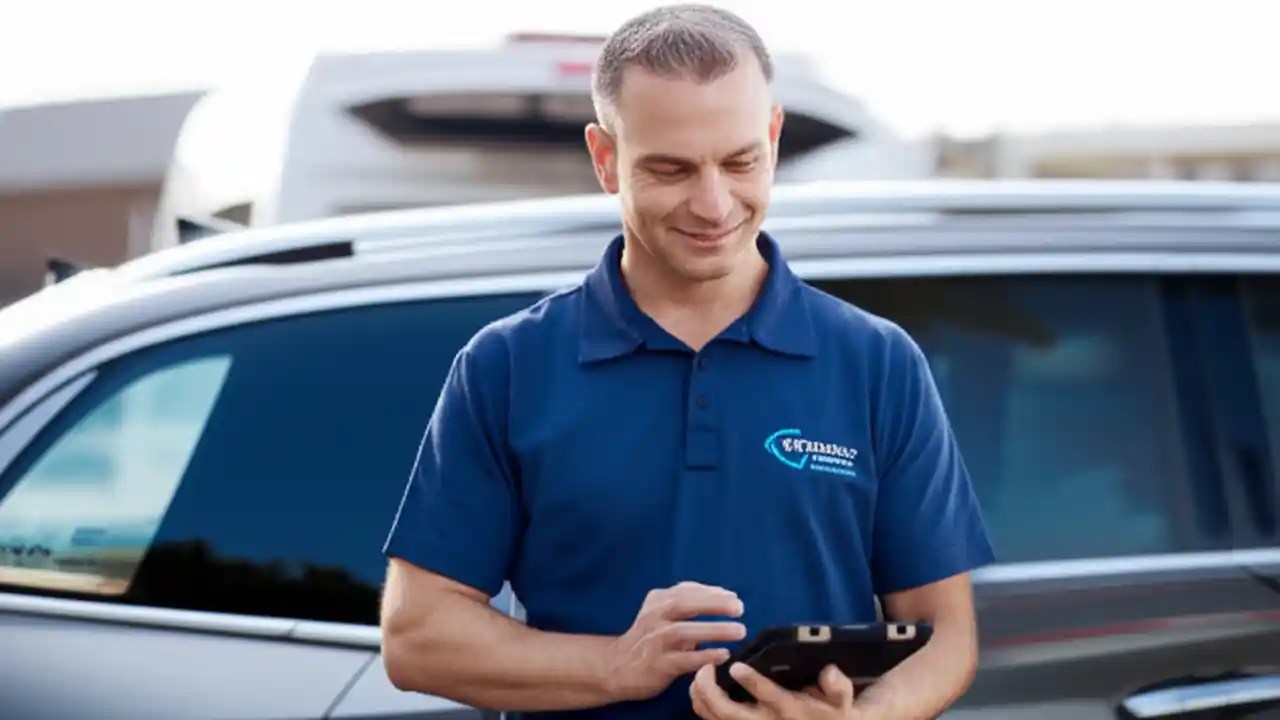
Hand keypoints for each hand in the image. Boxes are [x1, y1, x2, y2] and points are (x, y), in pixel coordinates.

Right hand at [603, 581, 746, 701]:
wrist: (618, 667)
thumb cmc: (651, 638)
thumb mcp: (663, 613)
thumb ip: (690, 603)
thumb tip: (727, 596)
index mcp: (657, 600)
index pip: (686, 590)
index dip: (712, 592)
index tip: (734, 597)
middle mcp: (654, 617)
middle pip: (683, 604)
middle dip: (713, 604)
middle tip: (739, 608)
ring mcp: (654, 641)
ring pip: (684, 632)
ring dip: (714, 630)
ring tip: (739, 631)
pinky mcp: (657, 664)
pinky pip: (684, 659)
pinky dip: (705, 655)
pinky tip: (723, 654)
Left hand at [689, 661, 858, 718]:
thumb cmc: (831, 712)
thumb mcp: (841, 700)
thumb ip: (837, 687)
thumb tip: (830, 672)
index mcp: (789, 710)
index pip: (769, 698)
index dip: (752, 683)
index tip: (736, 666)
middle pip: (729, 714)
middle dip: (711, 692)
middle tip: (705, 667)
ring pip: (716, 718)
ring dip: (701, 697)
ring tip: (698, 672)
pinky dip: (701, 704)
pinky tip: (697, 686)